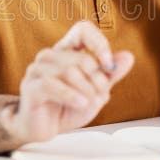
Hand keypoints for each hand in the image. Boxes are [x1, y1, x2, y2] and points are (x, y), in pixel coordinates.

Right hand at [1, 20, 133, 143]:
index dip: (98, 43)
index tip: (108, 64)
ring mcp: (37, 70)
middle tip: (100, 95)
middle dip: (97, 80)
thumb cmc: (68, 108)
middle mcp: (50, 56)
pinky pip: (52, 85)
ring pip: (69, 71)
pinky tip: (81, 104)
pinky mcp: (30, 87)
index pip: (82, 29)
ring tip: (88, 103)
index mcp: (66, 51)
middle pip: (82, 58)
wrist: (45, 130)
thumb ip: (110, 75)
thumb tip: (128, 56)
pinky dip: (71, 95)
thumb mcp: (95, 92)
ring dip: (86, 90)